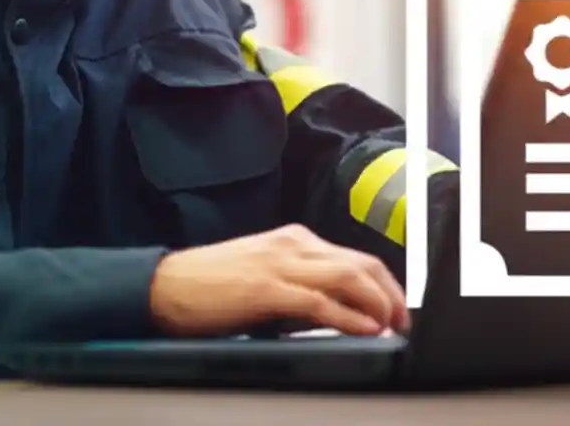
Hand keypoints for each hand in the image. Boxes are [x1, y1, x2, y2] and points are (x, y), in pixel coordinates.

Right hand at [149, 224, 408, 337]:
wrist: (167, 286)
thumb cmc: (211, 285)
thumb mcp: (265, 276)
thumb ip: (301, 286)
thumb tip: (339, 311)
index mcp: (293, 239)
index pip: (354, 256)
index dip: (383, 284)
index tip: (395, 309)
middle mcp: (292, 244)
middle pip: (360, 263)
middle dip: (389, 293)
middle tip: (401, 322)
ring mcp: (279, 263)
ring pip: (347, 275)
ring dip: (377, 303)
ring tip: (389, 326)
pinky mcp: (265, 288)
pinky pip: (319, 301)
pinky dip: (348, 316)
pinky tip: (364, 330)